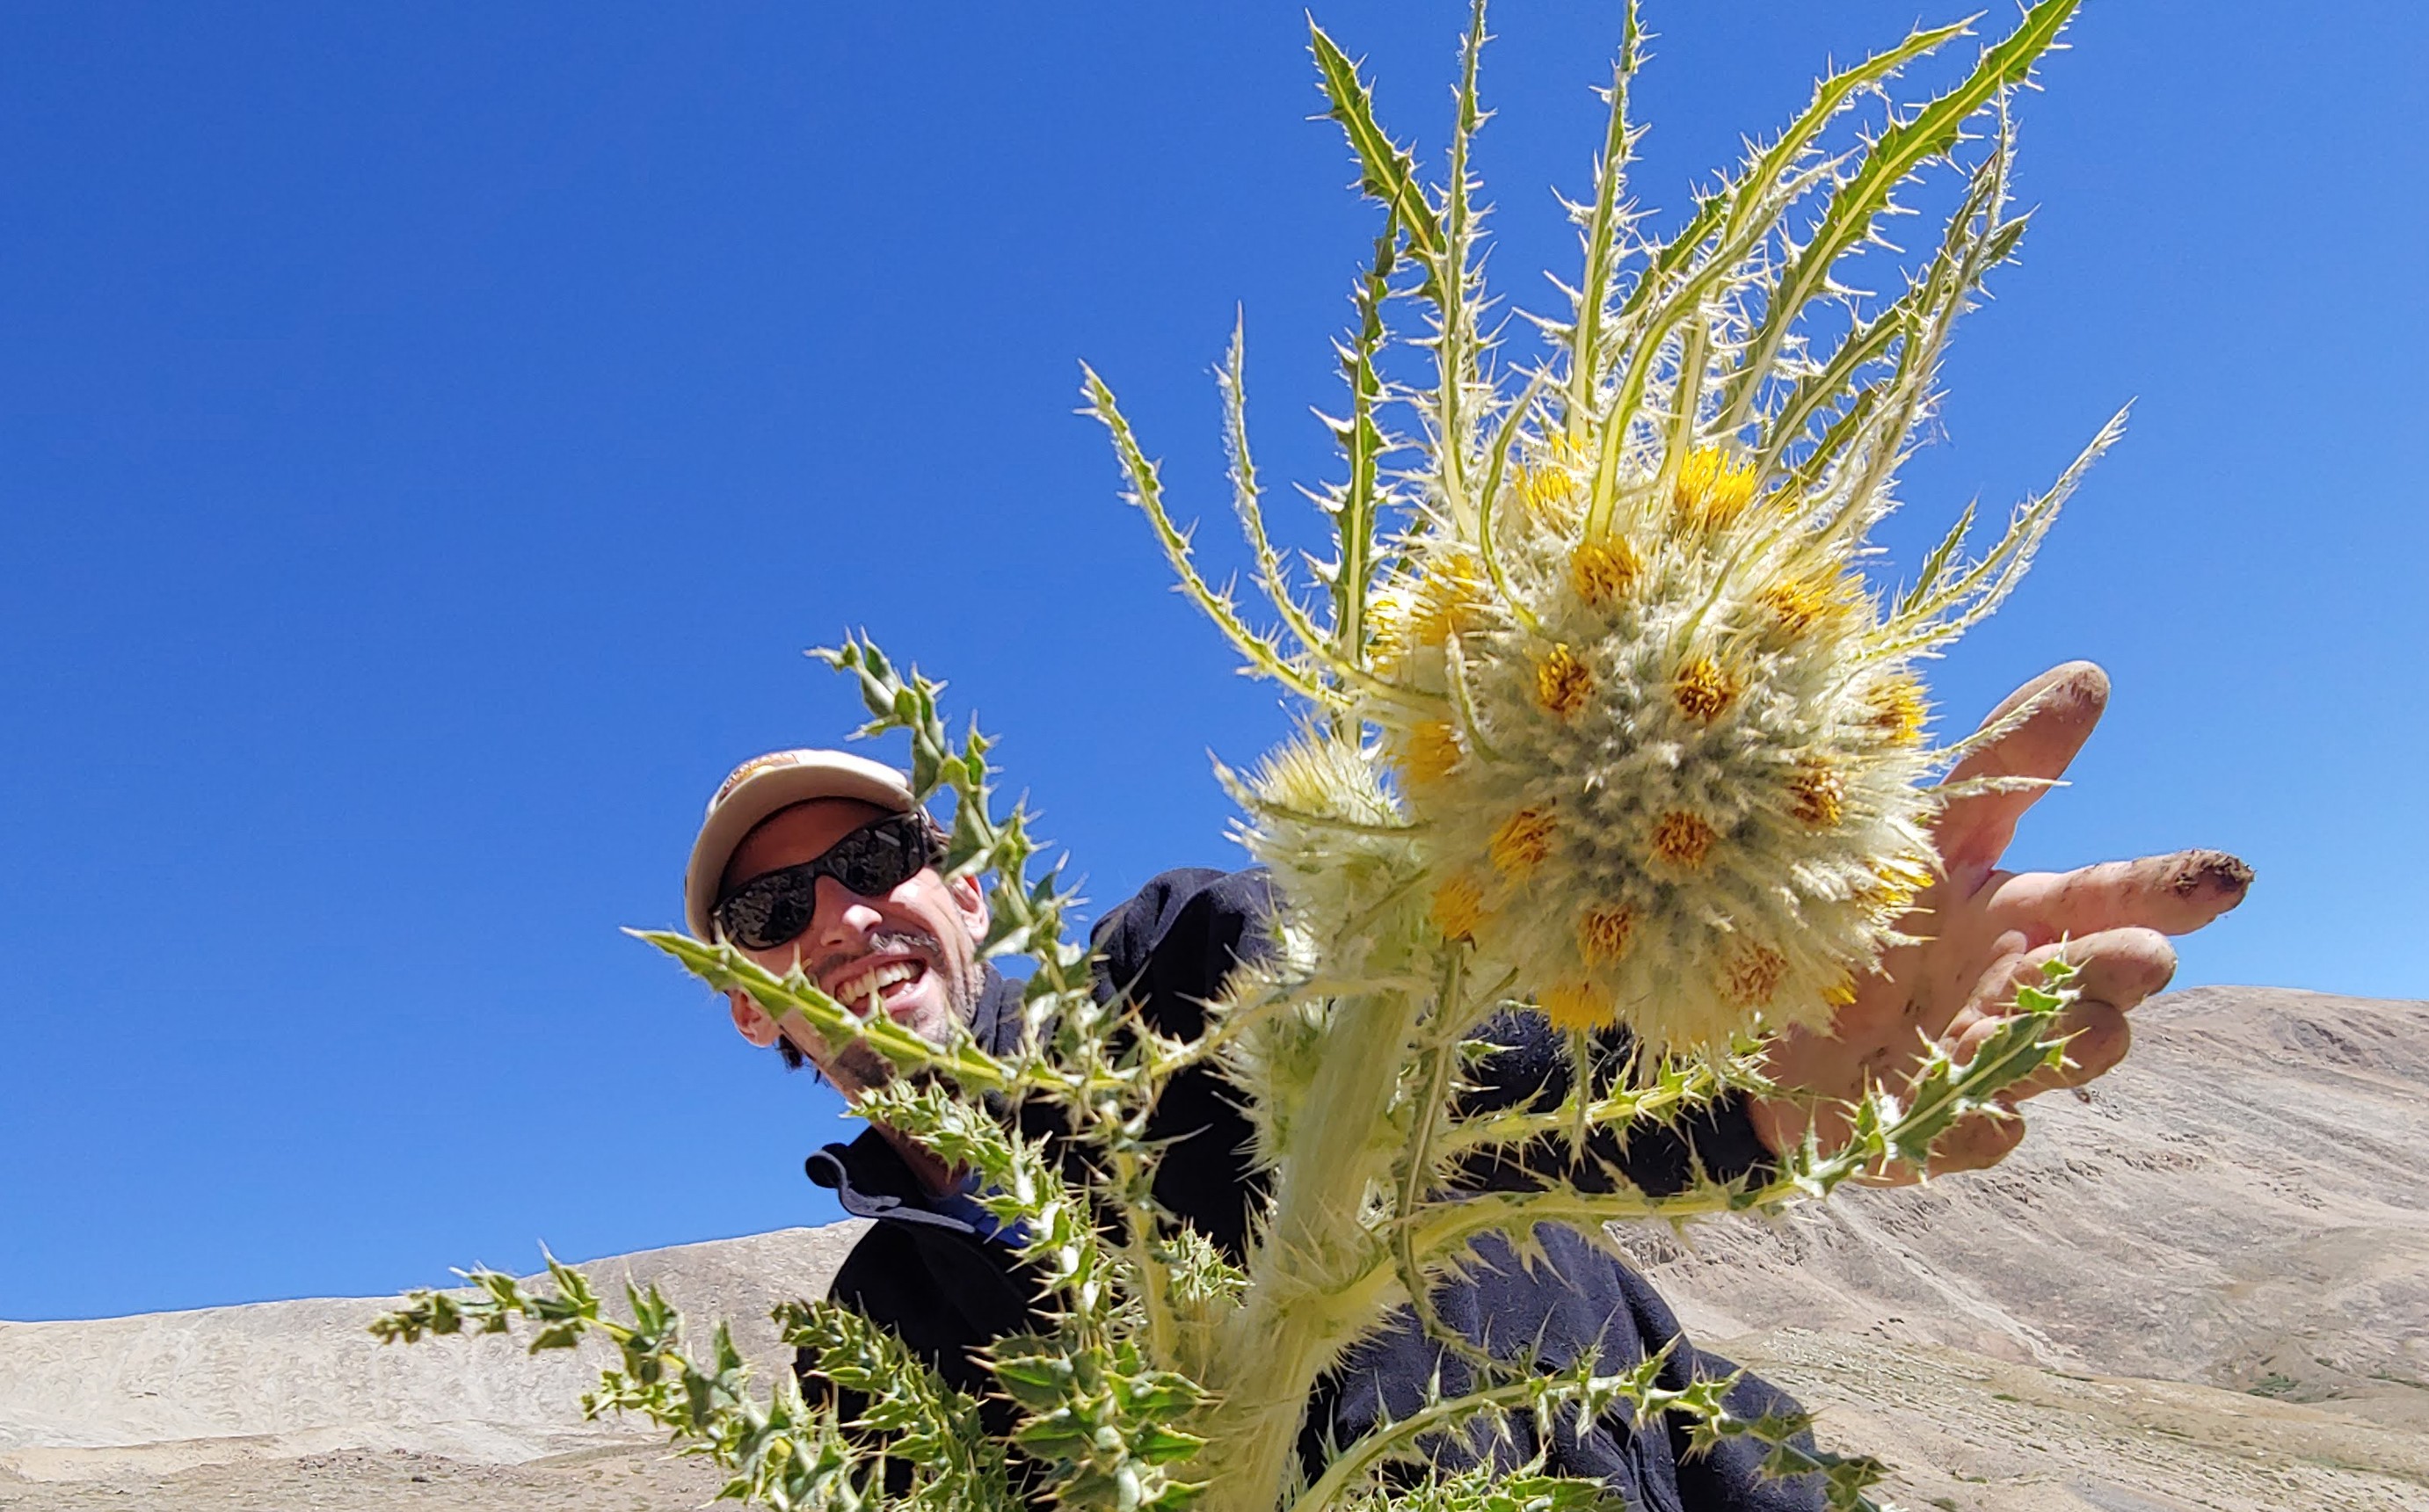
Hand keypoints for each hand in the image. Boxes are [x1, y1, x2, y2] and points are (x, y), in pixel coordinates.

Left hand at [1746, 662, 2251, 1179]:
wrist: (1763, 1022)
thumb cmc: (1865, 915)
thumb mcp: (1923, 834)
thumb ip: (2003, 769)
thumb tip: (2088, 676)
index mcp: (2024, 914)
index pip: (2112, 892)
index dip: (2171, 887)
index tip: (2228, 876)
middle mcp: (2022, 988)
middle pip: (2105, 979)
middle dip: (2129, 967)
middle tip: (2142, 954)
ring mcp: (1986, 1061)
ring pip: (2064, 1056)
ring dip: (2077, 1040)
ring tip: (2072, 1021)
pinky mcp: (1934, 1128)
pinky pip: (1977, 1135)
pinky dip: (1984, 1128)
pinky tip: (1988, 1123)